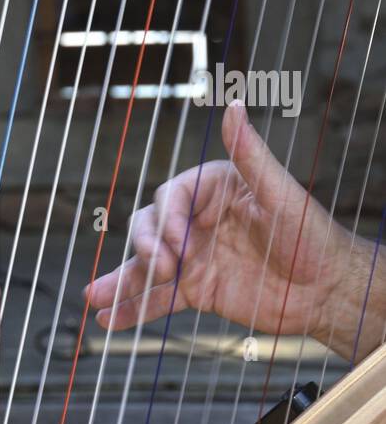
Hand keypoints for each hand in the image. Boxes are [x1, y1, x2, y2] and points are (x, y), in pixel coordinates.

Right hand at [85, 101, 381, 359]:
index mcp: (212, 189)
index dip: (168, 220)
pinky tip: (109, 319)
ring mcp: (193, 256)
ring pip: (145, 264)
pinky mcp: (197, 289)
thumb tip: (235, 104)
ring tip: (93, 297)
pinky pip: (158, 298)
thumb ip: (251, 153)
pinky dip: (134, 308)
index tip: (180, 246)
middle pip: (149, 226)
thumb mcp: (280, 194)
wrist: (329, 291)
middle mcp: (196, 220)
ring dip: (119, 279)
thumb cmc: (311, 235)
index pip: (171, 197)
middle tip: (161, 269)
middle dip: (146, 248)